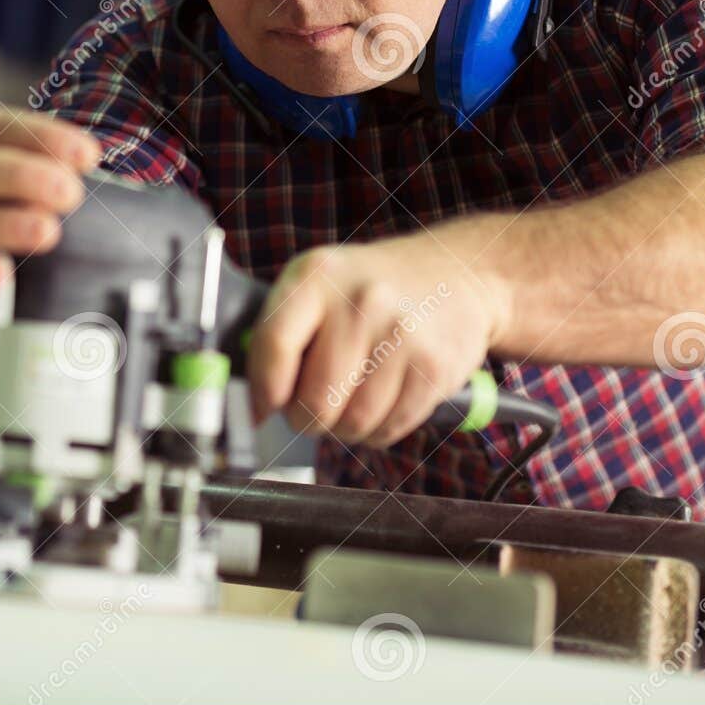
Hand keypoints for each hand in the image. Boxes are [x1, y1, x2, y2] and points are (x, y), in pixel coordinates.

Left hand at [245, 231, 507, 447]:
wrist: (454, 273)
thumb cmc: (369, 289)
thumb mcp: (317, 285)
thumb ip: (279, 335)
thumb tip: (250, 405)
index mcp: (316, 276)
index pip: (273, 346)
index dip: (263, 391)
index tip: (263, 408)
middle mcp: (360, 301)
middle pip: (314, 400)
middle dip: (306, 418)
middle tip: (313, 409)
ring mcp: (401, 334)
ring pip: (352, 423)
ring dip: (344, 429)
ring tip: (350, 402)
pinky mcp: (434, 367)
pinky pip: (389, 430)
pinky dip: (377, 431)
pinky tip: (381, 403)